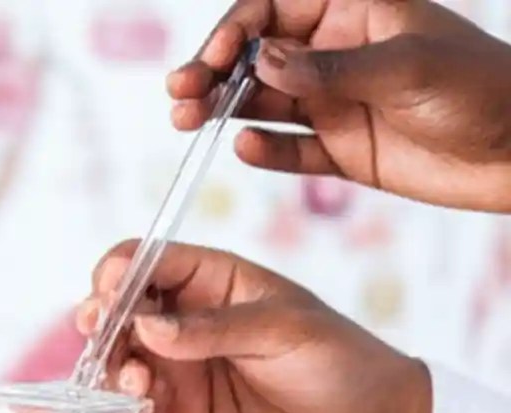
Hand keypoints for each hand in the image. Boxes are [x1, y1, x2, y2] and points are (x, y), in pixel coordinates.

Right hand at [81, 241, 430, 412]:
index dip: (116, 273)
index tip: (109, 291)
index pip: (143, 265)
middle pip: (116, 322)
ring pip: (115, 377)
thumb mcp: (287, 328)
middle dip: (103, 329)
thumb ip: (215, 326)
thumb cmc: (340, 363)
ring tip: (140, 387)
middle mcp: (179, 337)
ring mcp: (174, 387)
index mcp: (206, 288)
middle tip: (105, 338)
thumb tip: (146, 325)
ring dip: (113, 378)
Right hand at [171, 0, 510, 212]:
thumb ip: (328, 68)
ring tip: (188, 123)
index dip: (234, 30)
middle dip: (211, 73)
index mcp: (352, 10)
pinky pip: (289, 149)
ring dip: (222, 111)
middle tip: (180, 96)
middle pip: (254, 57)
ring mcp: (334, 102)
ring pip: (261, 102)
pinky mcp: (340, 150)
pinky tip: (244, 149)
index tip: (214, 59)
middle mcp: (334, 53)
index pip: (272, 9)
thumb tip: (260, 61)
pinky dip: (264, 151)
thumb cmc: (482, 89)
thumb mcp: (405, 68)